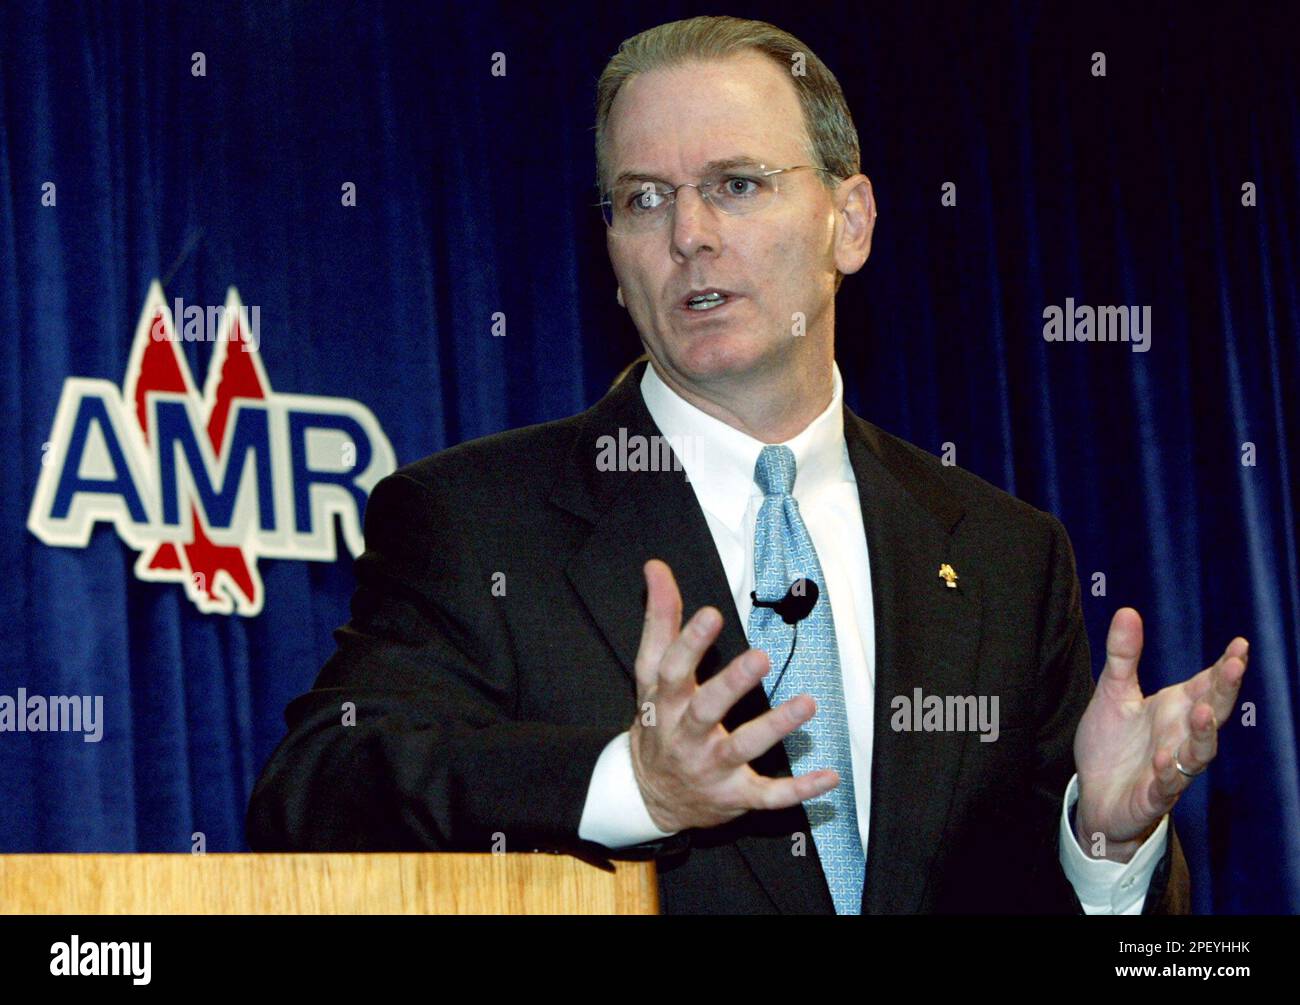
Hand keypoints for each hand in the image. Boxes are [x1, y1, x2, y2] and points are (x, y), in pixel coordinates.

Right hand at [628, 558, 838, 832]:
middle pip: (706, 709)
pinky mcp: (734, 795)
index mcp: (665, 702)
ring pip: (742, 748)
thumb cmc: (657, 721)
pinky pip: (767, 795)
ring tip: (808, 703)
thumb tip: (656, 567)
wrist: (650, 795)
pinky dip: (798, 789)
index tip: (711, 613)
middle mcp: (685, 735)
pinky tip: (830, 775)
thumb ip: (659, 620)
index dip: (690, 642)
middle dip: (733, 684)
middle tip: (762, 657)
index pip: (673, 669)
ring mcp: (711, 767)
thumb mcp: (650, 673)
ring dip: (775, 727)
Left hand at [1073, 607, 1247, 861]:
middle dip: (1225, 691)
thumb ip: (1123, 656)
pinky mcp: (1152, 796)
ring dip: (1204, 734)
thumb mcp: (1113, 692)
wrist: (1095, 796)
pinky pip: (1166, 786)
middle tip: (1236, 666)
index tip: (1240, 645)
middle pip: (1212, 713)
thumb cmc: (1112, 743)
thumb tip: (1128, 610)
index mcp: (1176, 709)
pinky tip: (1164, 760)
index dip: (1225, 667)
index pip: (1208, 685)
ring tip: (1203, 712)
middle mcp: (1181, 736)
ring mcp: (1171, 769)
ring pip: (1198, 754)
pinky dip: (1168, 774)